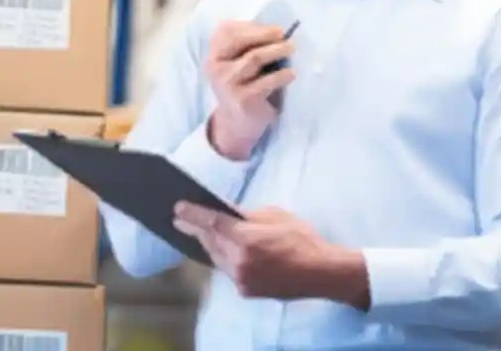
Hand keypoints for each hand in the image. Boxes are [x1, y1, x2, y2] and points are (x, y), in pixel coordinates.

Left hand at [173, 202, 370, 308]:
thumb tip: (227, 212)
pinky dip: (224, 259)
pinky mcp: (246, 291)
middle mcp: (239, 261)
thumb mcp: (275, 215)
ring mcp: (242, 279)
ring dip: (209, 245)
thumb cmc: (302, 238)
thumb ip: (247, 215)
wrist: (322, 272)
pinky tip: (222, 250)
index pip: (211, 223)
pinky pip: (228, 270)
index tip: (177, 209)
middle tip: (181, 219)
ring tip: (200, 233)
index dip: (192, 215)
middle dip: (196, 230)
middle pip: (210, 242)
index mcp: (247, 238)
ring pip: (216, 258)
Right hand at [205, 21, 296, 158]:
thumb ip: (249, 46)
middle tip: (285, 36)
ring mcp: (228, 83)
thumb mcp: (238, 62)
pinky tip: (291, 73)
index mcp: (214, 53)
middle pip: (239, 40)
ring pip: (254, 57)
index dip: (252, 26)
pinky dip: (282, 75)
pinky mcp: (243, 99)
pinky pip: (266, 82)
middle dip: (265, 34)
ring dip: (276, 50)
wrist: (236, 122)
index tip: (274, 29)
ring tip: (291, 49)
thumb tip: (278, 31)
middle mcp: (216, 66)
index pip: (227, 30)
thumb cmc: (243, 84)